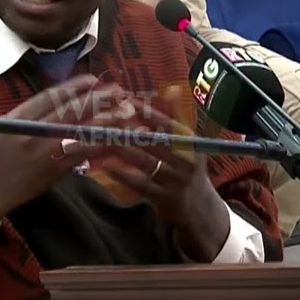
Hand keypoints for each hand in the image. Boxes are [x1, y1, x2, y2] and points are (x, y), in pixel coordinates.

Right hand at [0, 74, 132, 222]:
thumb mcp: (4, 125)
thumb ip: (30, 113)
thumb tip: (61, 100)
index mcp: (18, 118)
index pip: (50, 97)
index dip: (74, 87)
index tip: (93, 79)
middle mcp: (32, 134)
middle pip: (70, 112)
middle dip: (96, 100)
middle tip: (117, 91)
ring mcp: (44, 154)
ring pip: (79, 134)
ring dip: (104, 122)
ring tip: (123, 113)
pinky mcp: (52, 173)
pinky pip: (80, 157)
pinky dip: (98, 147)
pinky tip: (113, 140)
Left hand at [98, 100, 228, 260]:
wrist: (200, 210)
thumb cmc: (187, 170)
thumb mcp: (189, 145)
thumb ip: (178, 120)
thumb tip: (173, 88)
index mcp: (190, 142)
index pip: (168, 122)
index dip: (147, 111)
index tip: (127, 99)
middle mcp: (186, 160)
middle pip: (152, 140)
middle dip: (127, 128)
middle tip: (104, 118)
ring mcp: (176, 180)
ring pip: (143, 161)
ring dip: (120, 150)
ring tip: (99, 140)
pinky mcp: (165, 199)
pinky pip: (141, 184)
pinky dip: (123, 174)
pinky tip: (106, 166)